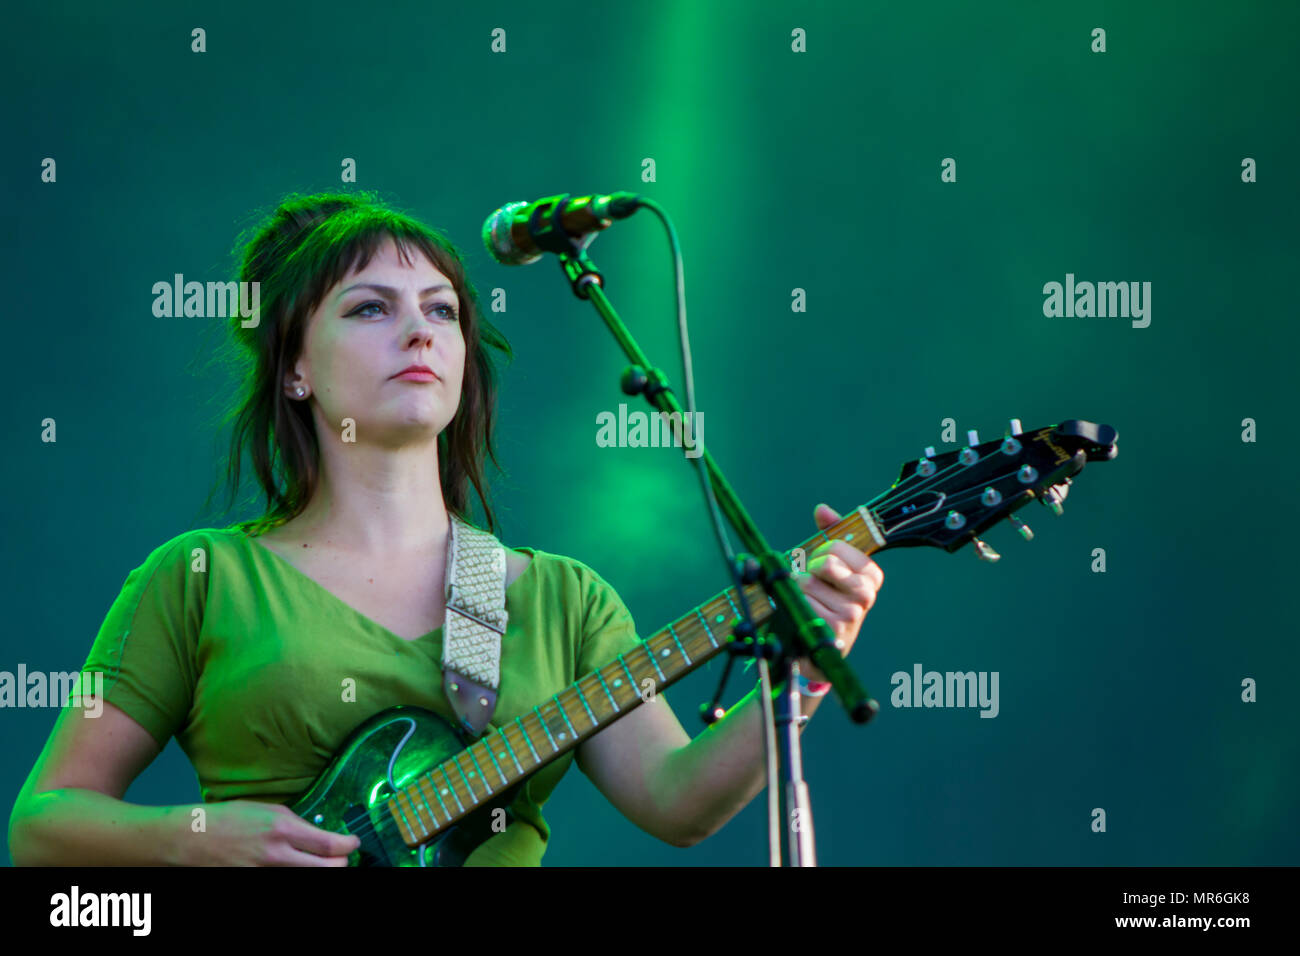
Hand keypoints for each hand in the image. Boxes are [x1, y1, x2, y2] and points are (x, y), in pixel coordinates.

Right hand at [180, 800, 359, 865]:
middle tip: (342, 857)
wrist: (187, 839)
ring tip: (319, 862)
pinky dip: (294, 876)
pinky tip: (293, 868)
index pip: (329, 845)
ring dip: (318, 871)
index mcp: (281, 829)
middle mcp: (276, 855)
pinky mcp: (252, 883)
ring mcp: (263, 874)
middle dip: (341, 864)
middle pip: (327, 870)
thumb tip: (318, 834)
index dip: (348, 846)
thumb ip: (294, 823)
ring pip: (308, 879)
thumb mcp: (265, 809)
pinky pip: (285, 883)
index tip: (353, 842)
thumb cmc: (225, 819)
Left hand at [792, 503, 883, 684]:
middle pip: (824, 562)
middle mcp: (866, 594)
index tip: (822, 566)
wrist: (817, 647)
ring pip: (807, 583)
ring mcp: (851, 613)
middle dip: (809, 569)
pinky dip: (794, 605)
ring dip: (798, 589)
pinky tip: (802, 614)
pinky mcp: (832, 628)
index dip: (821, 552)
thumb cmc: (824, 600)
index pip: (836, 545)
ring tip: (806, 601)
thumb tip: (822, 509)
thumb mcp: (831, 567)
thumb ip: (830, 534)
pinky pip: (801, 602)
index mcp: (871, 575)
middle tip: (812, 583)